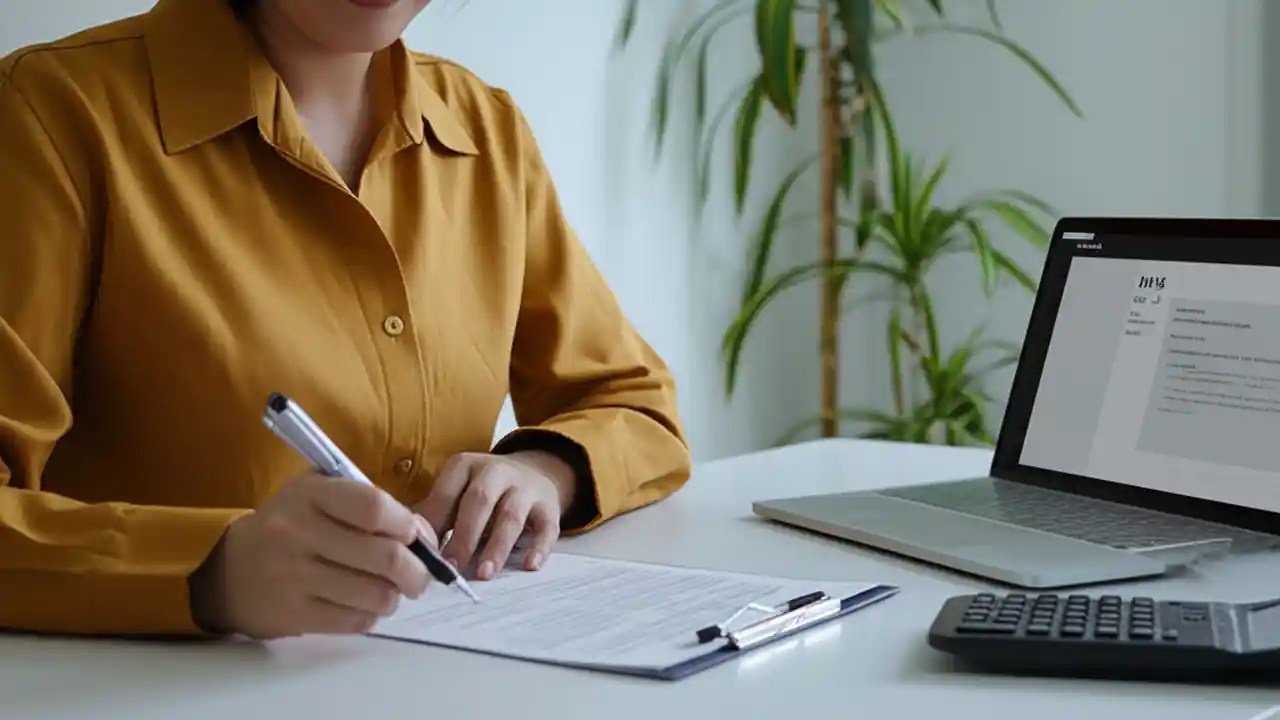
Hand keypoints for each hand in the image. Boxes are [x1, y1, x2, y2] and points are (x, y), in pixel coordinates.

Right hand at [190, 473, 434, 638]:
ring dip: (394, 596)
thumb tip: (422, 533)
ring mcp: (294, 576)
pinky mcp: (293, 614)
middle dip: (416, 571)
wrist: (228, 570)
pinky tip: (363, 605)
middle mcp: (299, 532)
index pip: (374, 507)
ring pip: (375, 594)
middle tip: (418, 576)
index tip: (414, 536)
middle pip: (385, 556)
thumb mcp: (318, 496)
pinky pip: (354, 620)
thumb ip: (368, 505)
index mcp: (311, 494)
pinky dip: (371, 615)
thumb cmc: (289, 526)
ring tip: (389, 591)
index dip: (407, 525)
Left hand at [416, 451, 576, 580]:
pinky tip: (529, 566)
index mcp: (465, 466)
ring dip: (497, 546)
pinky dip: (539, 547)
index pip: (447, 492)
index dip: (435, 523)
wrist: (535, 472)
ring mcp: (525, 487)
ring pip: (511, 515)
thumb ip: (435, 514)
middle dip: (464, 535)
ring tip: (484, 573)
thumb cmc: (483, 491)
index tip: (425, 554)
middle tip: (452, 568)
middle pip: (479, 500)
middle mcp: (496, 471)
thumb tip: (407, 545)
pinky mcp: (549, 506)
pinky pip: (547, 527)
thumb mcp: (457, 491)